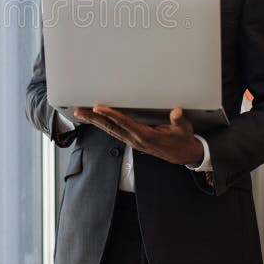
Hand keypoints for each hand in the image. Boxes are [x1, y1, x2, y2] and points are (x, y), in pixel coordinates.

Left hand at [74, 106, 203, 164]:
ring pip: (110, 130)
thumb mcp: (184, 130)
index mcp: (146, 136)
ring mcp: (132, 141)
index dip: (111, 115)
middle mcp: (135, 140)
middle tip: (79, 110)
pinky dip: (102, 125)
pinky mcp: (132, 141)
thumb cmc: (182, 140)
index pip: (125, 123)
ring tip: (81, 113)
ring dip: (94, 122)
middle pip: (111, 128)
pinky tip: (95, 120)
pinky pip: (114, 132)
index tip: (98, 108)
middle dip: (94, 118)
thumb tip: (177, 112)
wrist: (184, 155)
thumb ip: (179, 121)